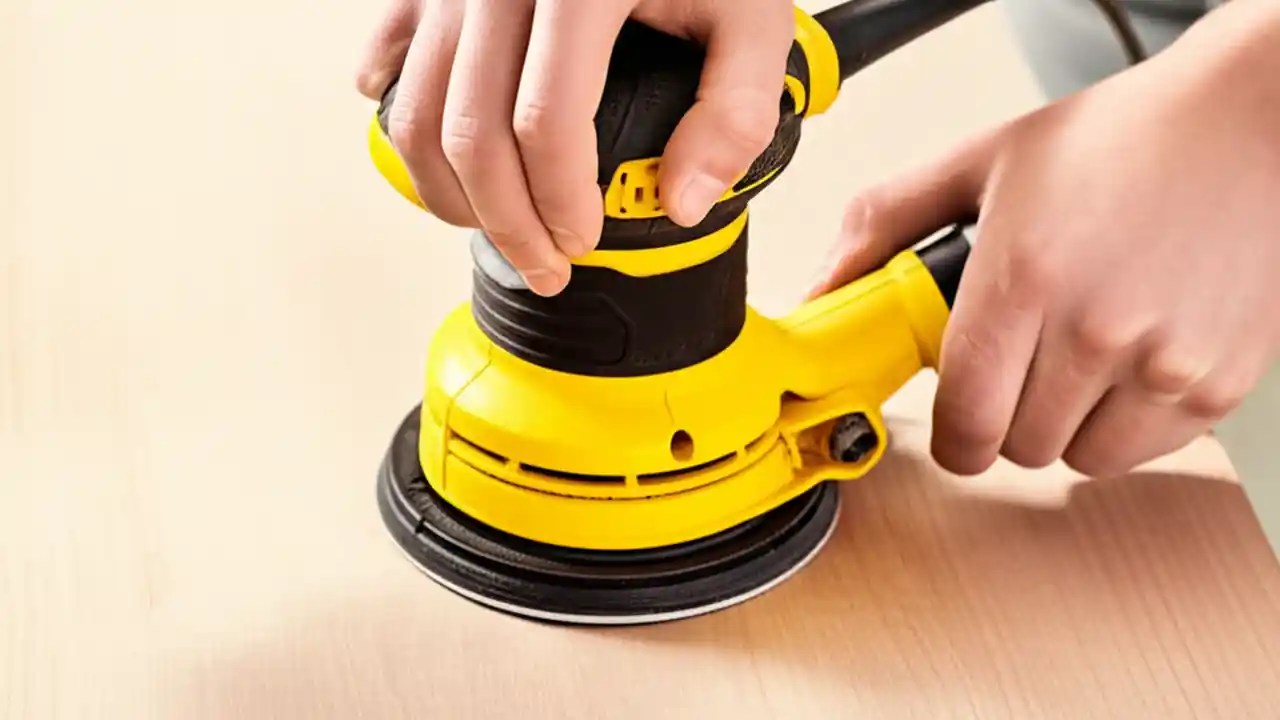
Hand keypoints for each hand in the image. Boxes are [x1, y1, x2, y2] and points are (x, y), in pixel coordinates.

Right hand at [356, 0, 794, 295]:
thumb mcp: (753, 16)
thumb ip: (734, 111)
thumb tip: (683, 203)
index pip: (545, 123)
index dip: (559, 203)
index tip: (583, 242)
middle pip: (471, 132)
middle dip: (506, 223)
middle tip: (546, 267)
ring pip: (418, 111)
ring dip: (449, 193)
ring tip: (495, 231)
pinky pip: (393, 54)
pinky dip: (399, 113)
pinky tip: (427, 149)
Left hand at [808, 1, 1279, 476]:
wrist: (1248, 122)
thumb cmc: (1119, 138)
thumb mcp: (983, 161)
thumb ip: (887, 222)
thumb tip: (825, 283)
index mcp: (1024, 279)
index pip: (963, 421)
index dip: (948, 436)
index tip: (953, 419)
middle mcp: (1095, 330)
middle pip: (1015, 447)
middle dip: (1001, 416)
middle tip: (1016, 362)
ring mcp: (1163, 364)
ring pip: (1077, 458)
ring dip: (1062, 425)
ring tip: (1071, 358)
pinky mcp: (1217, 385)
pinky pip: (1141, 451)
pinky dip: (1123, 425)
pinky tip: (1123, 364)